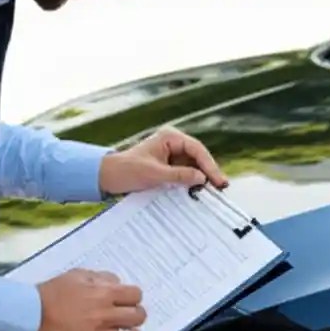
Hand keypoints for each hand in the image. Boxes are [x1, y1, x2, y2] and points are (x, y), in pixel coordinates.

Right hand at [33, 269, 146, 330]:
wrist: (30, 317)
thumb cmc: (50, 295)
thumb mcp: (76, 276)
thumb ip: (100, 278)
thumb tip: (116, 283)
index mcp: (102, 294)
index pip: (136, 295)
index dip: (133, 296)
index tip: (128, 298)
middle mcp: (104, 315)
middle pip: (138, 317)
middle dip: (136, 313)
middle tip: (128, 313)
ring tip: (123, 330)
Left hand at [98, 126, 227, 195]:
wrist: (108, 177)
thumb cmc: (127, 170)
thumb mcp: (154, 174)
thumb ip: (179, 175)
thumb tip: (202, 178)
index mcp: (169, 137)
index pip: (196, 149)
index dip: (209, 164)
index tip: (217, 179)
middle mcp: (173, 144)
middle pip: (198, 157)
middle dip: (208, 172)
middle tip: (221, 187)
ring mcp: (171, 156)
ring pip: (193, 166)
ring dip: (202, 178)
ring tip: (213, 192)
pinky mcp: (168, 168)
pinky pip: (185, 174)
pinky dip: (192, 183)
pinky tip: (199, 193)